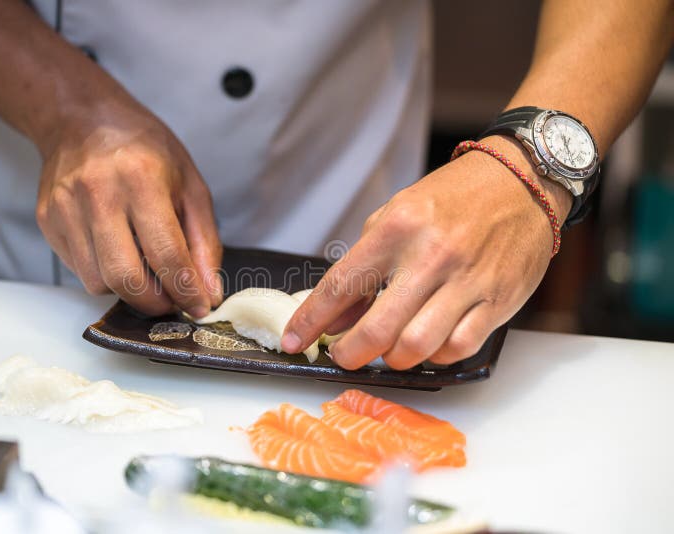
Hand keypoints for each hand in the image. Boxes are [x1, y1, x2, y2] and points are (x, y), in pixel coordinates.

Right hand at [35, 98, 222, 316]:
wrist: (84, 120)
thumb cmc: (144, 149)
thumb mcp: (190, 185)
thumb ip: (204, 242)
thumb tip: (208, 292)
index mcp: (141, 179)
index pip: (167, 254)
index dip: (187, 291)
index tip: (199, 307)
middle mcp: (98, 194)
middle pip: (126, 278)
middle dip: (155, 303)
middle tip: (172, 301)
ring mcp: (66, 209)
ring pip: (98, 282)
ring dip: (128, 290)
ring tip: (146, 271)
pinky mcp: (47, 221)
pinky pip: (79, 270)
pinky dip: (104, 274)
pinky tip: (118, 251)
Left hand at [282, 136, 571, 369]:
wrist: (520, 183)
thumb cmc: (451, 200)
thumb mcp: (394, 217)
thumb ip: (363, 268)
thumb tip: (333, 319)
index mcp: (396, 229)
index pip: (340, 286)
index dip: (310, 322)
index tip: (293, 342)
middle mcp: (430, 256)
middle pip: (377, 330)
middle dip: (349, 355)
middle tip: (343, 357)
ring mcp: (467, 281)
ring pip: (417, 348)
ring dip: (393, 359)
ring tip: (388, 349)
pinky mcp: (497, 301)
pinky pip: (457, 349)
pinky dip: (434, 356)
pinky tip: (428, 344)